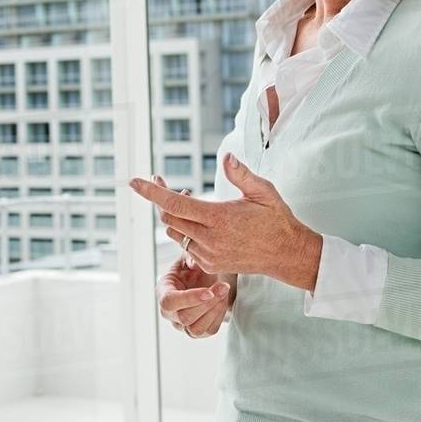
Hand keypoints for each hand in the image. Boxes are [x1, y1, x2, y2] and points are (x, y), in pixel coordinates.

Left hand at [130, 152, 322, 291]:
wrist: (287, 254)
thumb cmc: (276, 219)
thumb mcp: (264, 192)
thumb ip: (242, 175)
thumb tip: (226, 157)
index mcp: (219, 218)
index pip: (175, 204)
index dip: (151, 192)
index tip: (134, 181)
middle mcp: (210, 239)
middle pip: (168, 217)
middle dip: (160, 199)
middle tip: (162, 181)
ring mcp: (208, 254)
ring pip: (174, 231)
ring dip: (173, 215)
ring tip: (188, 200)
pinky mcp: (210, 264)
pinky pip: (185, 245)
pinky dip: (184, 229)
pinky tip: (199, 220)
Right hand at [157, 254, 235, 338]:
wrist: (205, 278)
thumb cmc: (194, 267)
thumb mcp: (190, 257)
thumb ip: (190, 258)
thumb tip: (193, 264)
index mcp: (163, 292)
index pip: (169, 302)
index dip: (189, 299)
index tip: (208, 292)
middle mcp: (169, 312)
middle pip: (184, 318)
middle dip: (207, 303)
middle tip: (223, 286)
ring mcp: (182, 325)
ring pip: (197, 329)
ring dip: (214, 310)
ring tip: (224, 291)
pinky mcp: (198, 331)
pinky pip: (209, 330)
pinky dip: (219, 315)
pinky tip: (223, 299)